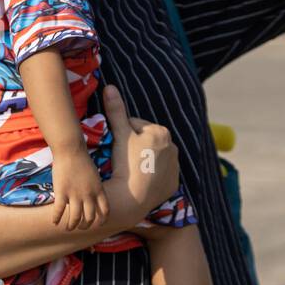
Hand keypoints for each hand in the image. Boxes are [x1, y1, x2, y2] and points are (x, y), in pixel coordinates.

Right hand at [51, 144, 109, 230]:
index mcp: (99, 190)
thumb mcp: (94, 176)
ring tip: (67, 228)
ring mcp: (75, 194)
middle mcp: (89, 194)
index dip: (101, 221)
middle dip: (84, 226)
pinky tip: (54, 222)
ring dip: (71, 226)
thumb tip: (91, 199)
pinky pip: (59, 211)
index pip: (105, 211)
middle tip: (79, 227)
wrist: (71, 150)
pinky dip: (56, 219)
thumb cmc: (82, 161)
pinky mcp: (62, 192)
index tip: (96, 225)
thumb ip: (94, 189)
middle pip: (90, 218)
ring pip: (75, 218)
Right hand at [98, 84, 179, 231]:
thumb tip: (110, 86)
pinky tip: (140, 181)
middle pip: (146, 143)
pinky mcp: (173, 183)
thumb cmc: (126, 162)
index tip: (116, 146)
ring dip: (144, 160)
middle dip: (135, 147)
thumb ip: (116, 111)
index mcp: (161, 132)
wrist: (132, 197)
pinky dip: (151, 176)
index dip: (123, 135)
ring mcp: (175, 166)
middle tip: (121, 159)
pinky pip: (160, 176)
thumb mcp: (120, 134)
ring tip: (129, 170)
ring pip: (154, 158)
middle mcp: (173, 147)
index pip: (136, 127)